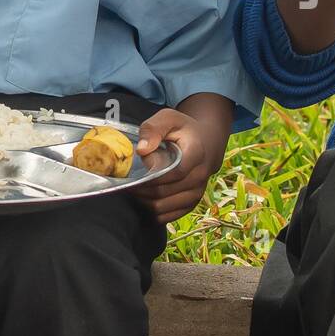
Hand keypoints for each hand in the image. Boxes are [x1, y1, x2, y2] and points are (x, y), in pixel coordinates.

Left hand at [133, 108, 221, 225]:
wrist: (206, 144)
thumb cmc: (183, 131)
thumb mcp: (169, 118)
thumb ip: (153, 129)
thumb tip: (142, 150)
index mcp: (196, 154)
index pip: (173, 173)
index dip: (151, 176)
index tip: (135, 173)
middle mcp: (200, 176)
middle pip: (164, 192)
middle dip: (141, 189)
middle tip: (128, 181)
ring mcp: (196, 193)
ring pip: (162, 207)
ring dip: (144, 200)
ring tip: (136, 188)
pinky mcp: (190, 204)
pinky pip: (166, 216)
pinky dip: (151, 210)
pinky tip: (146, 196)